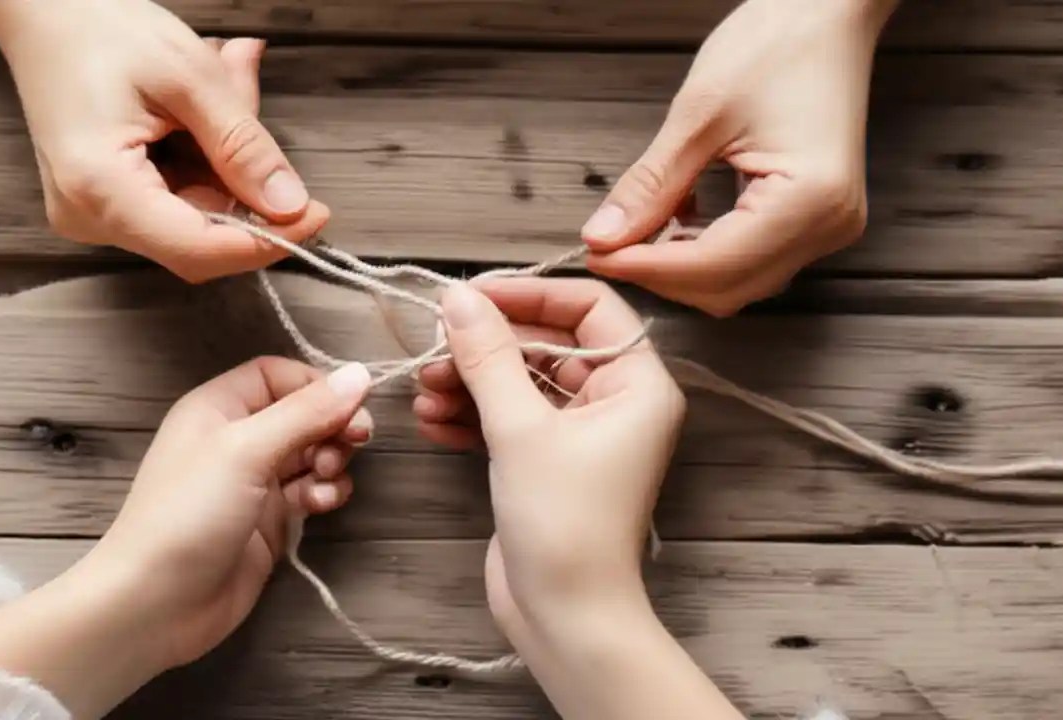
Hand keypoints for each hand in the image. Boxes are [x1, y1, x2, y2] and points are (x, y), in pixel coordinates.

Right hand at [0, 0, 327, 281]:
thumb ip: (243, 146)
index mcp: (98, 188)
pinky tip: (201, 106)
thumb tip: (290, 205)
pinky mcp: (109, 202)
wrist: (43, 11)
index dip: (266, 242)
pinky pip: (180, 198)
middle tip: (252, 104)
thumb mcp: (189, 76)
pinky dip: (207, 157)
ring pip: (198, 216)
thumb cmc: (99, 29)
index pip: (198, 250)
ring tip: (223, 79)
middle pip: (201, 238)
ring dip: (228, 161)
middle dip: (245, 184)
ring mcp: (96, 214)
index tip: (314, 214)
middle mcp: (90, 216)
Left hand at [91, 357, 373, 667]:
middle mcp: (238, 438)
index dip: (316, 385)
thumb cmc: (189, 513)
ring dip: (332, 461)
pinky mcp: (271, 520)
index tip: (350, 405)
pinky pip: (310, 491)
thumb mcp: (246, 450)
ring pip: (313, 453)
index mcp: (219, 407)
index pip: (278, 374)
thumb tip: (359, 373)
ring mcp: (255, 481)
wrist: (157, 603)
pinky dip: (324, 494)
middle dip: (333, 425)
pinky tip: (319, 506)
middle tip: (354, 442)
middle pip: (303, 413)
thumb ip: (306, 412)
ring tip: (325, 479)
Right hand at [416, 282, 743, 719]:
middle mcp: (617, 403)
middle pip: (547, 343)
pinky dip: (472, 416)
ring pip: (521, 383)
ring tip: (424, 391)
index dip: (529, 294)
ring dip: (470, 382)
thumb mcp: (521, 428)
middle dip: (487, 346)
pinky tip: (432, 421)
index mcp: (638, 384)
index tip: (471, 296)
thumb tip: (458, 297)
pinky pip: (510, 419)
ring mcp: (582, 435)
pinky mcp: (549, 463)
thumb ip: (488, 356)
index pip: (589, 307)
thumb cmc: (565, 523)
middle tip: (434, 347)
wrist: (565, 616)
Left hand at [582, 0, 897, 315]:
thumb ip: (650, 185)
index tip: (596, 255)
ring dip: (682, 267)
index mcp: (810, 200)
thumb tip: (604, 237)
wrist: (825, 13)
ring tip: (638, 229)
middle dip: (661, 274)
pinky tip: (677, 219)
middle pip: (727, 288)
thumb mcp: (699, 115)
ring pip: (739, 283)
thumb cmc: (778, 44)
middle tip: (607, 246)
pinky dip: (706, 251)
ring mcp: (828, 227)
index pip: (714, 266)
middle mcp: (829, 226)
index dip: (647, 267)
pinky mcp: (816, 221)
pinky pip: (752, 260)